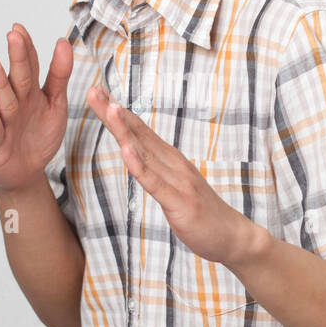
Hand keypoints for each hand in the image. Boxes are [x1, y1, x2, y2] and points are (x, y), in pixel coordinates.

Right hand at [0, 25, 72, 194]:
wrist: (25, 172)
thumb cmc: (39, 135)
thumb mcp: (56, 104)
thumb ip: (60, 75)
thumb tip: (63, 42)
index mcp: (32, 92)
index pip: (30, 66)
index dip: (27, 48)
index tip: (20, 27)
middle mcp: (17, 102)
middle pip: (19, 78)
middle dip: (17, 57)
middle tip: (13, 35)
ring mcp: (5, 120)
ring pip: (4, 99)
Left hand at [86, 84, 250, 264]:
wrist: (232, 236)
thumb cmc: (201, 212)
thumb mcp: (174, 185)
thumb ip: (156, 169)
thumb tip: (135, 154)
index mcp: (170, 159)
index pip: (140, 130)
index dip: (117, 112)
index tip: (98, 93)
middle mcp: (173, 163)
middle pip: (138, 135)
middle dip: (113, 113)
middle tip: (93, 90)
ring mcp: (177, 181)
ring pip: (144, 152)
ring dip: (125, 130)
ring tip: (109, 108)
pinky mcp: (179, 201)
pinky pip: (154, 181)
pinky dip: (139, 165)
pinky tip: (126, 150)